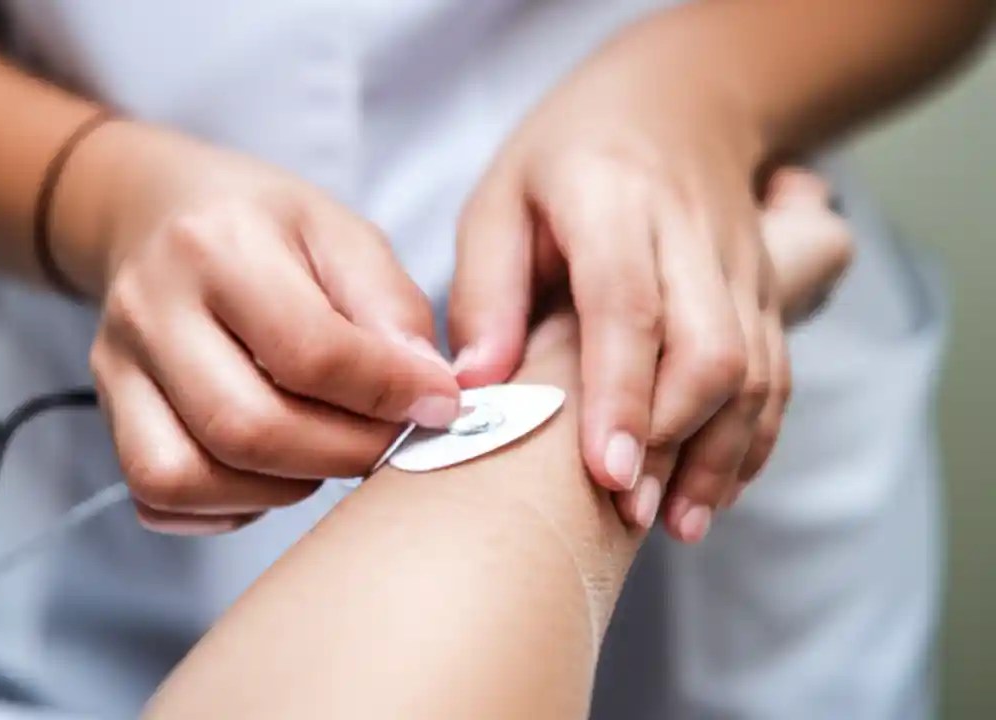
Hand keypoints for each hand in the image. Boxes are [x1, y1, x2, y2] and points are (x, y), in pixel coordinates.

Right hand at [75, 126, 458, 533]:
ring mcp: (116, 366)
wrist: (155, 209)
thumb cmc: (261, 224)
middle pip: (246, 429)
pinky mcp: (107, 411)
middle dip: (342, 454)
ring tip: (326, 452)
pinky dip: (226, 506)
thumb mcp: (340, 231)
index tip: (440, 405)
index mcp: (216, 245)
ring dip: (282, 489)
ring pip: (188, 477)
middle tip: (389, 441)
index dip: (389, 395)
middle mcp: (151, 309)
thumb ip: (391, 307)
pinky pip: (158, 497)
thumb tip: (431, 395)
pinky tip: (267, 470)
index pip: (311, 352)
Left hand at [450, 33, 795, 542]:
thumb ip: (487, 289)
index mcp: (614, 200)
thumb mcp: (500, 199)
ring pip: (755, 370)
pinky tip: (711, 493)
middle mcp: (690, 233)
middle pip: (710, 347)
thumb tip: (478, 386)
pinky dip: (751, 441)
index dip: (621, 394)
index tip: (605, 472)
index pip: (628, 305)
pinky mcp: (763, 293)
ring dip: (720, 457)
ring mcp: (739, 265)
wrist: (677, 98)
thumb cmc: (565, 157)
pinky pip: (776, 375)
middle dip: (676, 439)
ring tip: (673, 524)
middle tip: (625, 508)